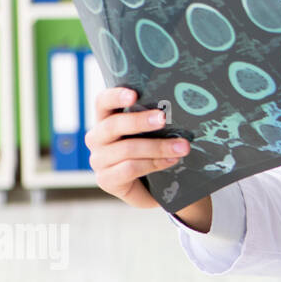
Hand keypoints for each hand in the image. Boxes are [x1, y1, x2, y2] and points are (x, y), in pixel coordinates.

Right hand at [86, 87, 210, 230]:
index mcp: (106, 119)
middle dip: (140, 121)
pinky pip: (130, 169)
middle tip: (163, 118)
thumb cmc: (152, 150)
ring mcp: (99, 160)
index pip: (103, 102)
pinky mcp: (106, 180)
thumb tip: (182, 104)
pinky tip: (171, 161)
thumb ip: (156, 118)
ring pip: (127, 149)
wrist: (149, 186)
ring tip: (182, 147)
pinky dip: (154, 163)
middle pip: (113, 125)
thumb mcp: (152, 132)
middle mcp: (97, 138)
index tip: (134, 95)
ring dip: (158, 147)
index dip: (115, 96)